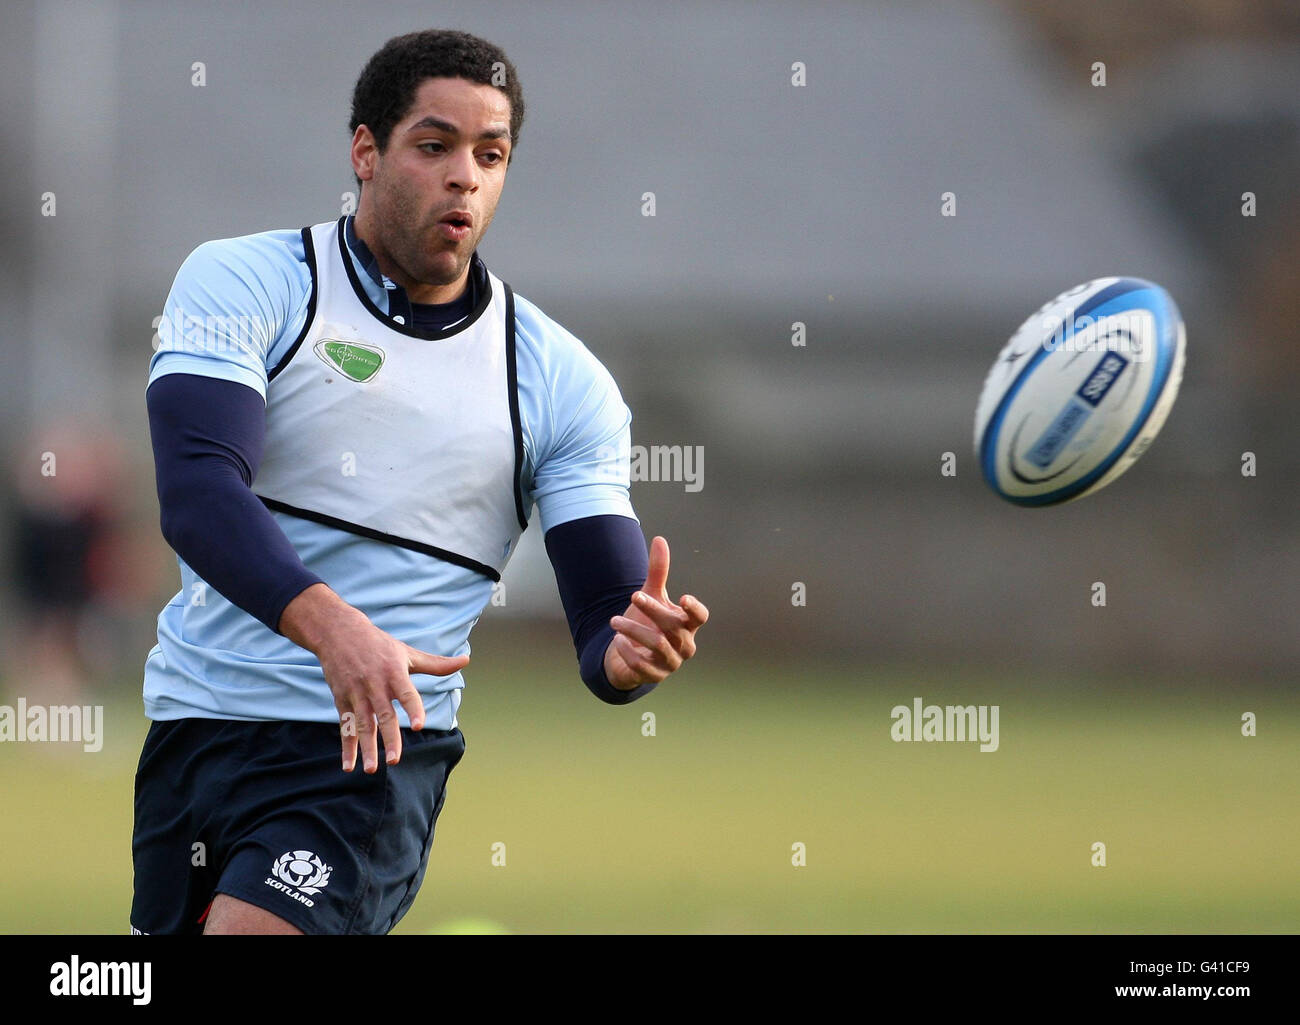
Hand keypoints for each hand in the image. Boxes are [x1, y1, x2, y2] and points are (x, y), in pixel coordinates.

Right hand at [279, 584, 468, 771]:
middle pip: (384, 715)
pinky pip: (345, 727)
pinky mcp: (341, 700)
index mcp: (394, 673)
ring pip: (362, 725)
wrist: (339, 633)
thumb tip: (466, 660)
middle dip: (389, 738)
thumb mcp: (408, 652)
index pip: (406, 693)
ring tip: (373, 769)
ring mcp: (357, 693)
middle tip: (396, 760)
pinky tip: (350, 766)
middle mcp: (375, 685)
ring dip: (367, 748)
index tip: (419, 726)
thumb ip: (436, 664)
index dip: (413, 709)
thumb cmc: (380, 644)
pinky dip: (347, 747)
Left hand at [605, 535, 707, 689]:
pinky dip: (627, 651)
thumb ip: (658, 572)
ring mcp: (671, 662)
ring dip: (633, 630)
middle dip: (653, 610)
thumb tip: (659, 539)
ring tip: (613, 621)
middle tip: (632, 596)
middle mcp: (685, 644)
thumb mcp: (652, 596)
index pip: (700, 617)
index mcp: (688, 624)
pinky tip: (616, 639)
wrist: (631, 654)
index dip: (695, 609)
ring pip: (657, 645)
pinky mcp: (655, 675)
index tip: (684, 598)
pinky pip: (642, 664)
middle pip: (674, 627)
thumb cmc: (647, 622)